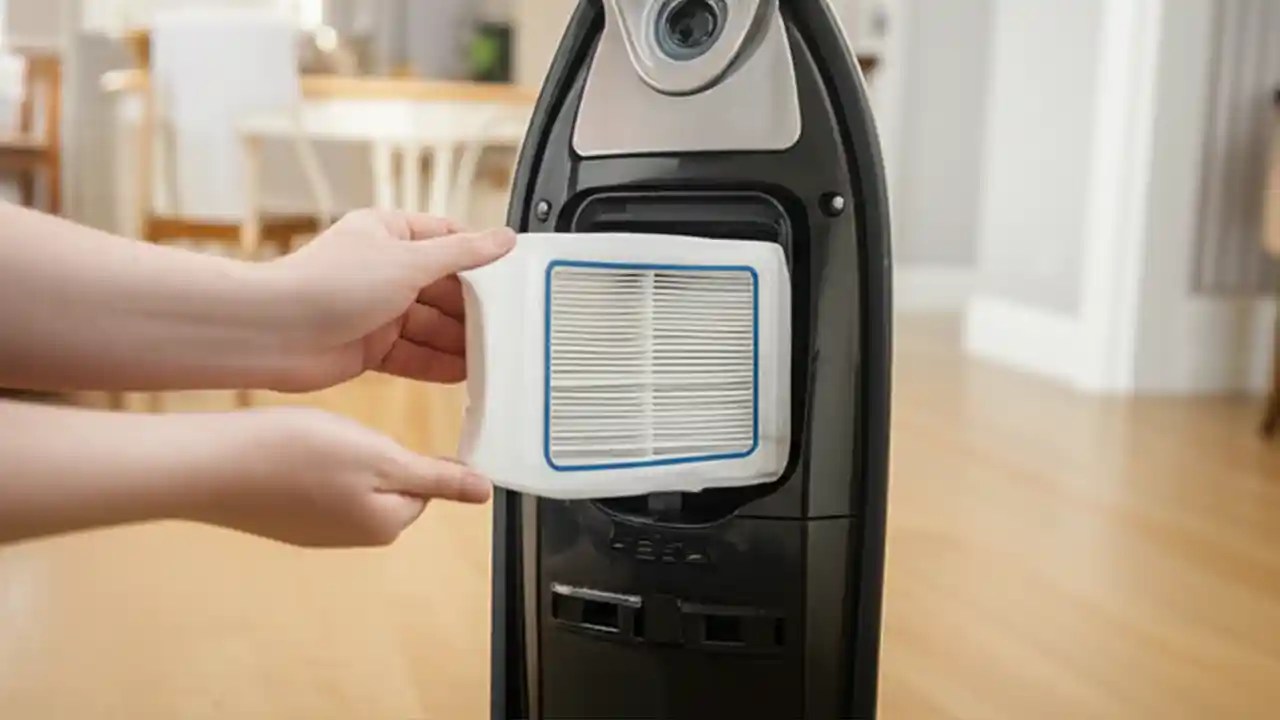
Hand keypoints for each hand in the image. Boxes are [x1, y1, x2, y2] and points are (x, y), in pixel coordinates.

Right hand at [190, 407, 491, 546]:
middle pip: (390, 486)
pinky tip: (289, 450)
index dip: (406, 451)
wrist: (212, 466)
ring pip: (352, 483)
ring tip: (313, 437)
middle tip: (341, 432)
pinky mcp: (284, 520)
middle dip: (374, 453)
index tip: (376, 432)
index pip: (425, 485)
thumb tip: (485, 493)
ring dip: (342, 455)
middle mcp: (355, 538)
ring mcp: (315, 532)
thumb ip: (436, 477)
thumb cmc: (300, 454)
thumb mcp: (381, 456)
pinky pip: (316, 487)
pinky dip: (309, 464)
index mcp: (387, 525)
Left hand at [265, 209, 515, 391]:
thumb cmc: (326, 285)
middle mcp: (383, 269)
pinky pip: (413, 356)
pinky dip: (437, 364)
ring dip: (459, 342)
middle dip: (473, 309)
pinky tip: (464, 374)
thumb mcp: (410, 260)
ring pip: (430, 326)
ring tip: (494, 356)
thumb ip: (462, 253)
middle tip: (509, 326)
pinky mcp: (370, 347)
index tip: (512, 276)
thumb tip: (503, 238)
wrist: (274, 334)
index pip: (448, 240)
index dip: (479, 258)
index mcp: (389, 233)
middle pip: (443, 289)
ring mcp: (376, 309)